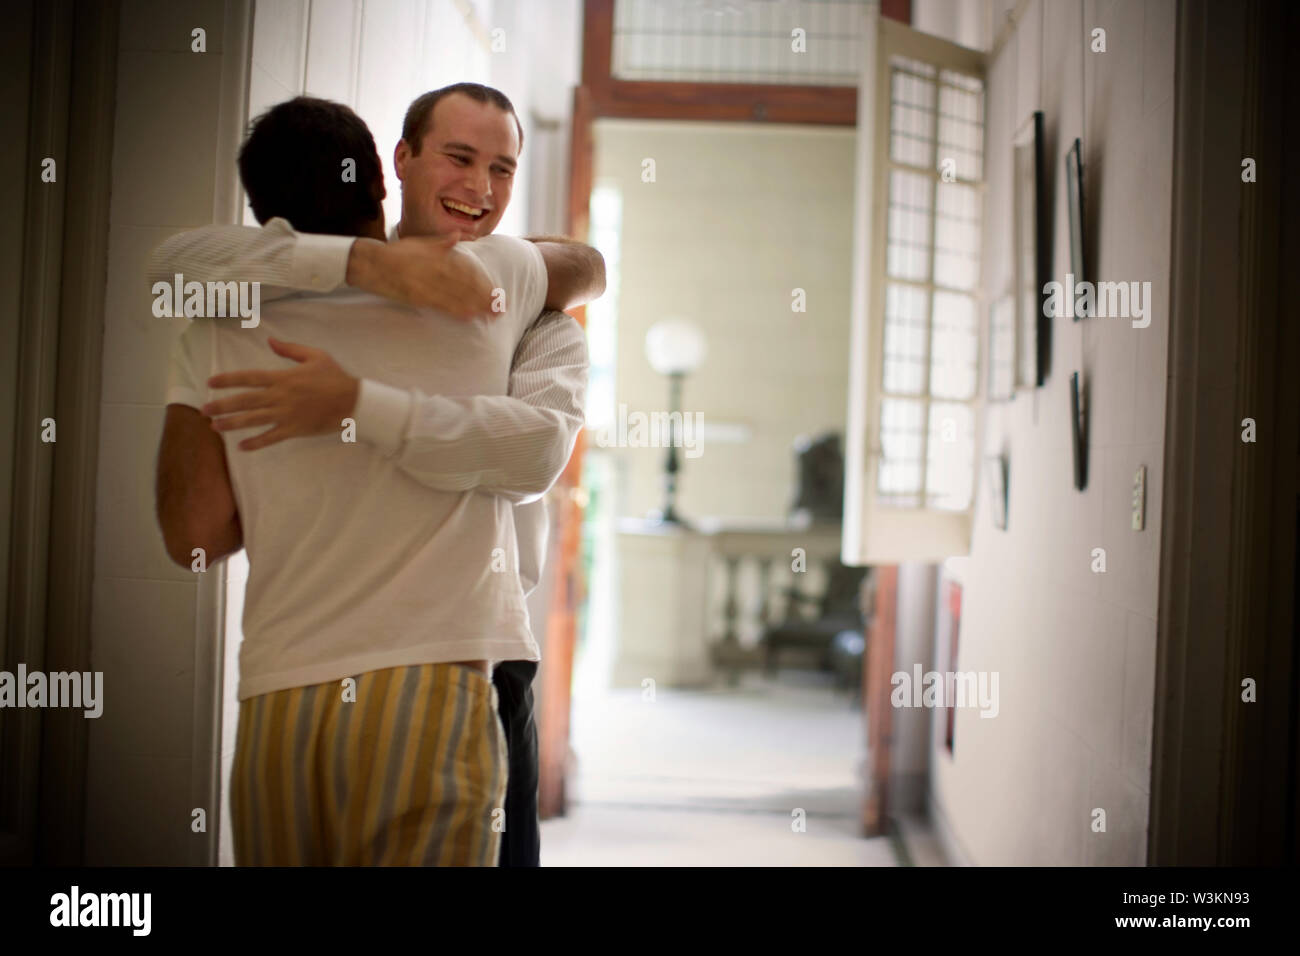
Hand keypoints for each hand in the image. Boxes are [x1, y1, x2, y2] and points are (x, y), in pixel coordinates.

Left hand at [201, 338, 358, 450]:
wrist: (353, 402)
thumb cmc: (335, 378)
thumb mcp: (315, 356)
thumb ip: (290, 349)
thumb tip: (270, 341)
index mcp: (283, 378)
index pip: (249, 378)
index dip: (228, 380)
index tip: (210, 383)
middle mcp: (280, 396)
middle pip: (245, 401)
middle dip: (222, 405)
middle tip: (204, 409)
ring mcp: (286, 415)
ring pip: (253, 420)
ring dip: (232, 424)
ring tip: (215, 427)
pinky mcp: (295, 430)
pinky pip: (271, 437)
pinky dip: (256, 443)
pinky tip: (242, 446)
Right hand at [346, 233, 496, 319]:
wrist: (373, 263)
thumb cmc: (398, 252)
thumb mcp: (421, 242)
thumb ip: (442, 242)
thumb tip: (459, 235)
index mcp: (439, 257)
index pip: (467, 270)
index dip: (483, 281)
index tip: (495, 289)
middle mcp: (437, 270)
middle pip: (466, 285)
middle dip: (485, 297)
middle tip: (501, 307)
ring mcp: (428, 285)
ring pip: (457, 297)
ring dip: (476, 306)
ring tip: (491, 315)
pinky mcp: (419, 298)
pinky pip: (441, 305)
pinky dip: (456, 310)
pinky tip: (470, 316)